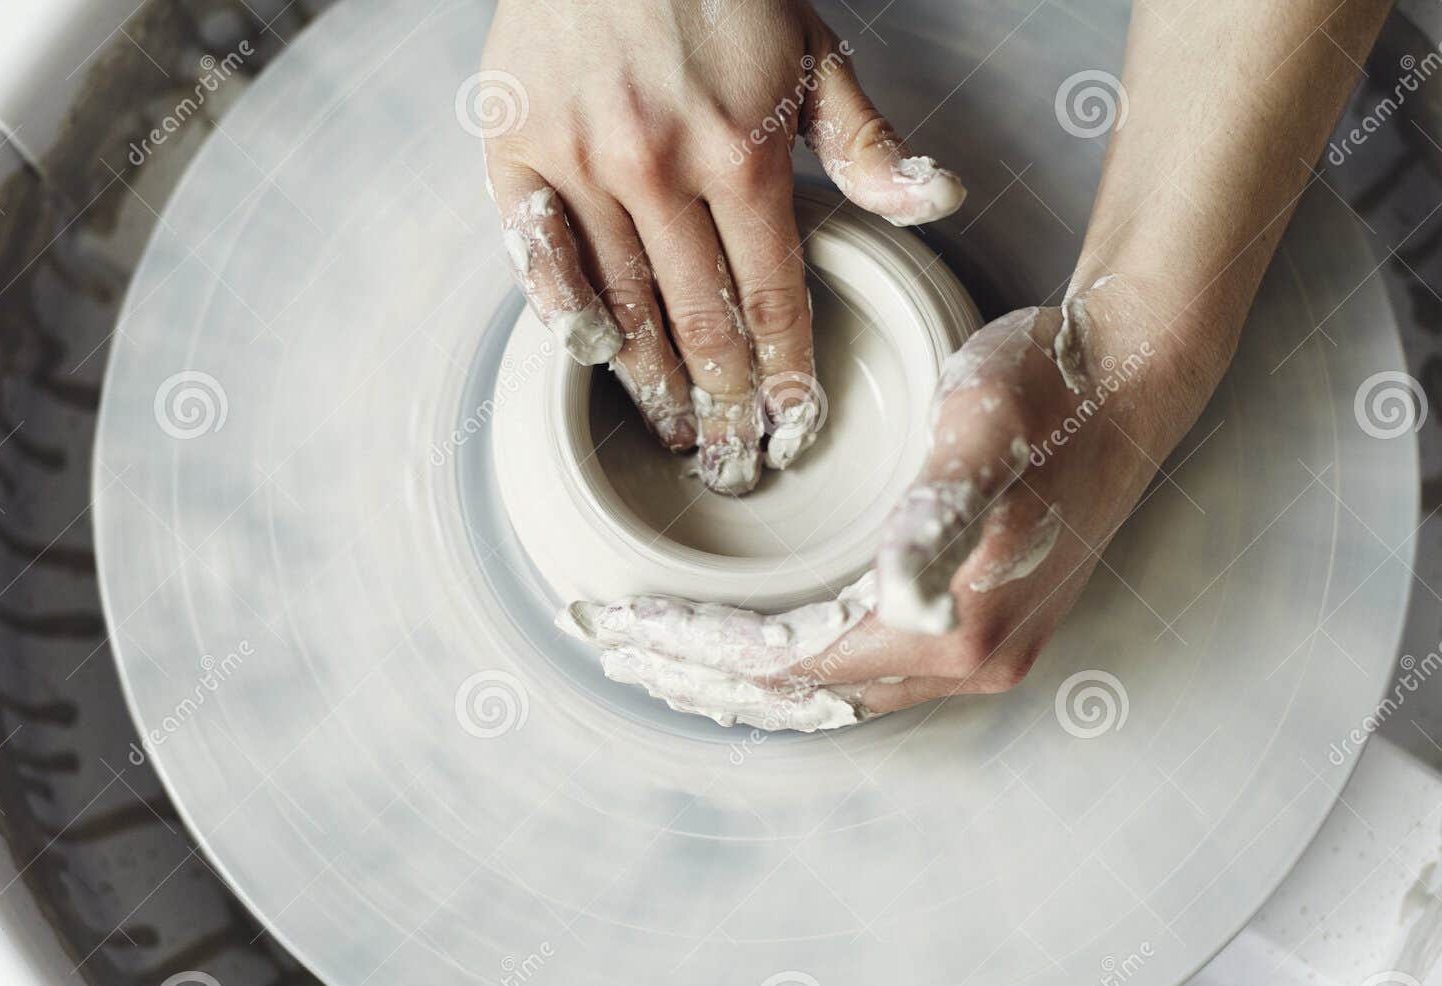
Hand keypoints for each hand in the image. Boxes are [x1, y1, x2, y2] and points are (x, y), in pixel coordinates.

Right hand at [481, 0, 965, 493]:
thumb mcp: (813, 52)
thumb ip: (866, 142)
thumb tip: (937, 202)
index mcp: (741, 152)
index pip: (770, 298)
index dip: (785, 375)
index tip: (794, 429)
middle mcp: (658, 169)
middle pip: (698, 322)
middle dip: (724, 404)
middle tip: (736, 464)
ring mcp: (581, 164)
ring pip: (622, 304)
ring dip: (652, 382)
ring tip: (676, 433)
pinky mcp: (517, 152)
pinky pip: (539, 257)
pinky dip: (564, 312)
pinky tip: (592, 356)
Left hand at [559, 279, 1209, 729]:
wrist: (1129, 377)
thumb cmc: (1045, 389)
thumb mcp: (980, 434)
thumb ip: (939, 520)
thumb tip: (904, 602)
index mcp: (954, 628)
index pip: (791, 660)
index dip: (699, 646)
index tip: (623, 621)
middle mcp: (966, 663)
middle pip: (803, 694)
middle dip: (701, 675)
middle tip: (616, 650)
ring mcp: (979, 654)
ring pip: (830, 694)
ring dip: (743, 683)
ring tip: (666, 665)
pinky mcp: (980, 630)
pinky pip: (861, 675)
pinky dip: (795, 671)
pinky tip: (758, 656)